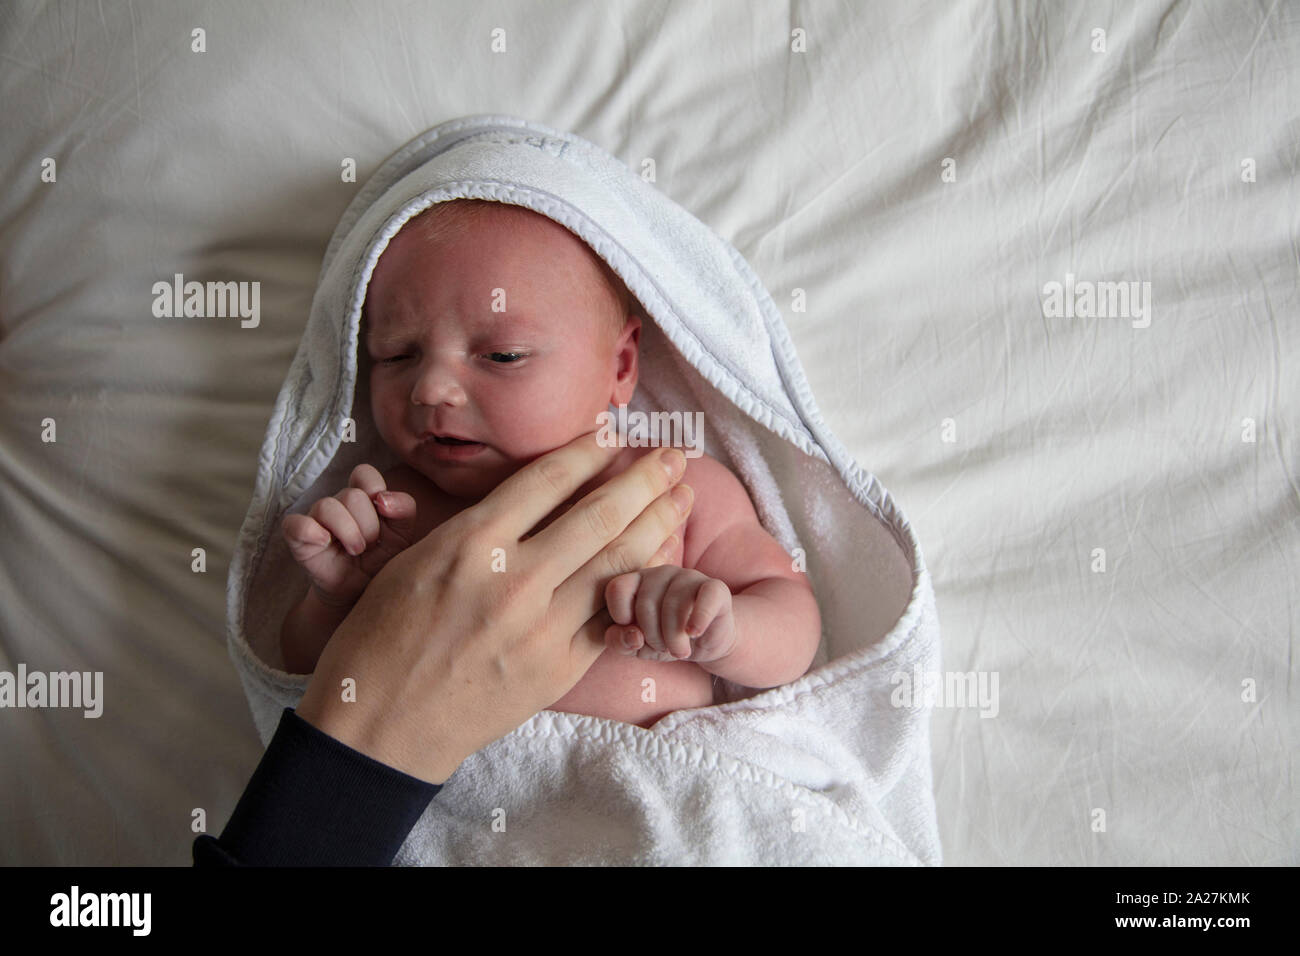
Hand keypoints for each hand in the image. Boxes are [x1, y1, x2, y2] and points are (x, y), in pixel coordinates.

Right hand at [281, 464, 417, 607]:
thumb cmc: (381, 561)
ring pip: (327, 506)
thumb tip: (383, 498)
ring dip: (348, 532)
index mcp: (363, 498)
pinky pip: (296, 524)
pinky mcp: (298, 538)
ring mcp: (316, 519)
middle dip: (368, 525)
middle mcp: (338, 504)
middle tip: (370, 546)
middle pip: (352, 496)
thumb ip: (404, 509)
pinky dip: (310, 531)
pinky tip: (325, 543)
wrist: (361, 593)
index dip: (376, 491)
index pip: (364, 474)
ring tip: (355, 551)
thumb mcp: (402, 536)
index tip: (385, 517)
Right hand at [293, 433, 694, 783]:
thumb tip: (529, 501)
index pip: (547, 480)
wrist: (381, 723)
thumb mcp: (415, 561)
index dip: (588, 451)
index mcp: (470, 542)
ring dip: (657, 524)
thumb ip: (476, 530)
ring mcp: (541, 627)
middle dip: (644, 479)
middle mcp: (514, 579)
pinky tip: (661, 562)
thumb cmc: (383, 637)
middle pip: (598, 515)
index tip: (612, 433)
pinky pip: (612, 617)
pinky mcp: (558, 669)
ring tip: (681, 496)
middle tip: (673, 456)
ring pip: (617, 564)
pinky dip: (641, 585)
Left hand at [604, 565, 736, 663]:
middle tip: (663, 649)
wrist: (707, 642)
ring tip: (679, 651)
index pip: (617, 588)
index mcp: (638, 581)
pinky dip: (699, 618)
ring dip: (673, 637)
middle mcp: (662, 573)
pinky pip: (705, 598)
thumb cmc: (667, 639)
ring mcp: (690, 577)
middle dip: (652, 636)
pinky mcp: (716, 588)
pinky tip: (694, 633)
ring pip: (673, 604)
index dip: (620, 616)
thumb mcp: (637, 646)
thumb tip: (633, 635)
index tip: (635, 634)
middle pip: (646, 602)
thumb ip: (620, 641)